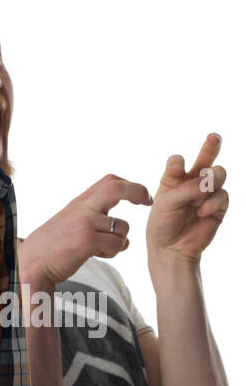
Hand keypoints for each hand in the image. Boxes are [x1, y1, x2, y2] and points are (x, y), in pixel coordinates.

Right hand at [20, 173, 152, 287]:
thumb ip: (96, 223)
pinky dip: (113, 252)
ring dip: (120, 241)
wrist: (32, 262)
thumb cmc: (54, 247)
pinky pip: (117, 244)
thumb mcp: (72, 223)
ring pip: (123, 227)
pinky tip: (98, 254)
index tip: (142, 196)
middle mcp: (83, 207)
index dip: (130, 185)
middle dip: (138, 191)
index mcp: (80, 202)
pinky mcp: (87, 240)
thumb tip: (125, 238)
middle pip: (116, 188)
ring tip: (102, 248)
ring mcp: (85, 222)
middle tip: (147, 202)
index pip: (110, 181)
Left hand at [147, 133, 227, 266]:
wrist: (171, 249)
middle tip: (214, 136)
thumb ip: (185, 189)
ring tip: (196, 201)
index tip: (177, 167)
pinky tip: (201, 212)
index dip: (178, 163)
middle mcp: (191, 182)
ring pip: (218, 174)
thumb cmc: (162, 225)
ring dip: (209, 183)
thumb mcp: (166, 203)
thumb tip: (208, 182)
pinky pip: (223, 195)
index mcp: (173, 178)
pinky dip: (212, 202)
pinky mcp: (218, 207)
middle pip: (205, 159)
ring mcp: (206, 194)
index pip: (178, 161)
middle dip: (211, 146)